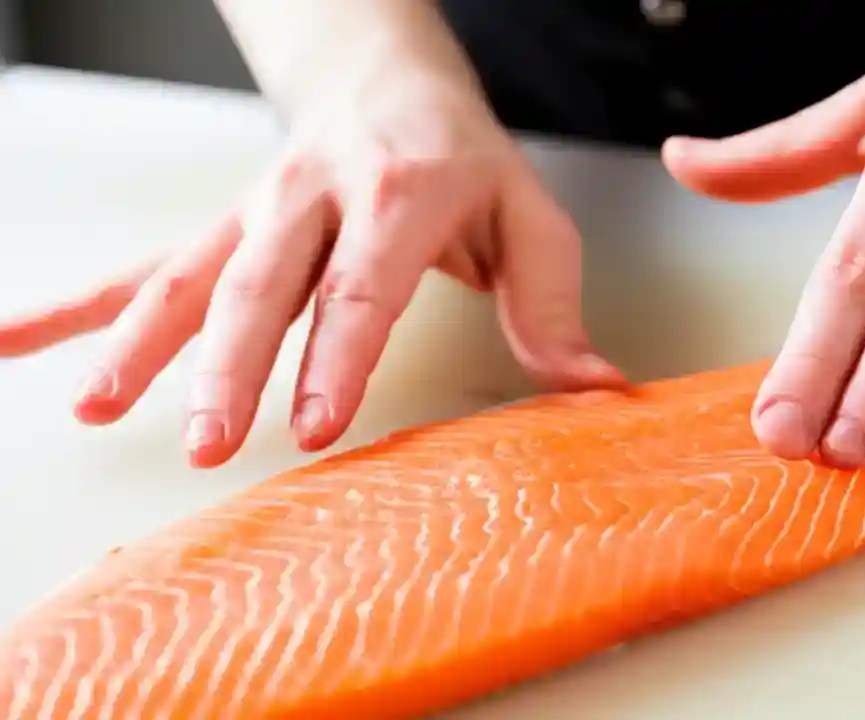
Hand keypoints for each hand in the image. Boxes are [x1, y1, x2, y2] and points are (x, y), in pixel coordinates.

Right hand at [0, 75, 623, 467]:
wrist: (394, 83)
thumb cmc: (467, 162)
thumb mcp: (532, 220)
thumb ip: (554, 304)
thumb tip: (596, 386)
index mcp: (400, 194)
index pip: (363, 283)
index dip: (337, 355)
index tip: (313, 424)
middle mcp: (315, 198)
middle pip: (262, 285)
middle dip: (229, 367)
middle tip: (208, 441)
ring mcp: (258, 211)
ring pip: (190, 276)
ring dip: (139, 342)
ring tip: (99, 407)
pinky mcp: (224, 225)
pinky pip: (146, 264)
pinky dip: (78, 306)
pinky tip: (17, 342)